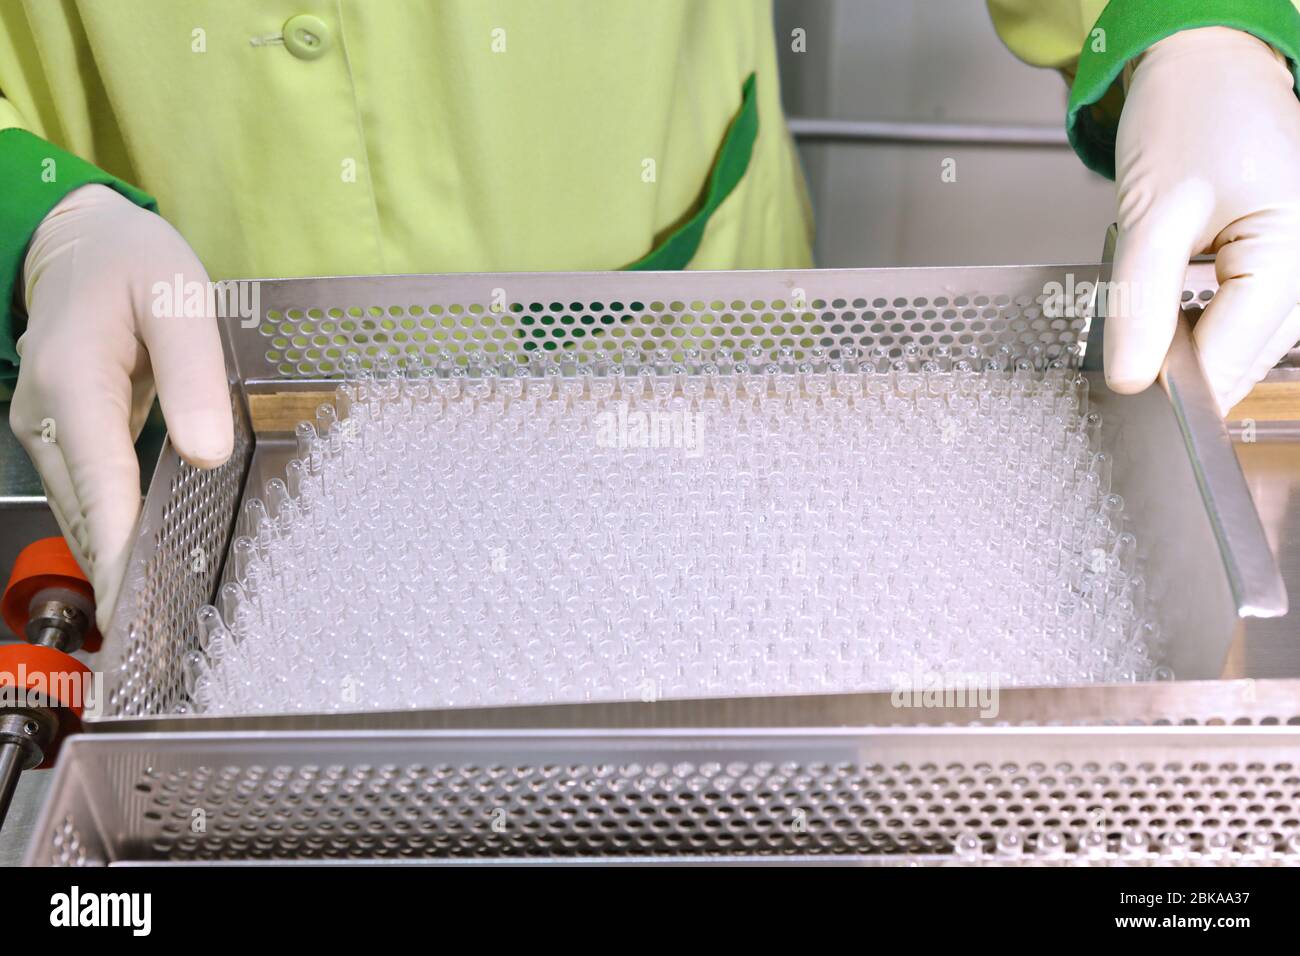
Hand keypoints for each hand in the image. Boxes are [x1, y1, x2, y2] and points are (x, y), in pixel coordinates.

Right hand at [10, 184, 232, 630]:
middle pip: (85, 509)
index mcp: (76, 382)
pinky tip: (140, 560)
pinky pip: (86, 491)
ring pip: (80, 507)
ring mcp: (44, 426)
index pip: (100, 484)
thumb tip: (206, 453)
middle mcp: (47, 415)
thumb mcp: (177, 298)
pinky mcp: (57, 431)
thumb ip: (192, 372)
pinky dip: (109, 527)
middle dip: (116, 572)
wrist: (78, 241)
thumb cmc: (132, 264)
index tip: (131, 608)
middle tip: (155, 634)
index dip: (118, 550)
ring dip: (111, 557)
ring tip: (151, 617)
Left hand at [1107, 26, 1299, 414]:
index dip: (1172, 384)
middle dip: (1181, 363)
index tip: (1124, 388)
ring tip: (1153, 302)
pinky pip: (1244, 317)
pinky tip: (1176, 300)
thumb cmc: (1190, 115)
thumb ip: (1141, 304)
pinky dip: (1204, 321)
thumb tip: (1132, 381)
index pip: (1230, 362)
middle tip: (1127, 336)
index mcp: (1294, 254)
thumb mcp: (1152, 215)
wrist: (1207, 64)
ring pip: (1241, 344)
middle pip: (1240, 361)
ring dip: (1192, 343)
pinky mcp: (1287, 263)